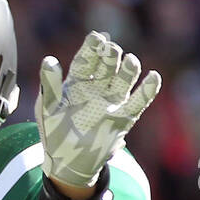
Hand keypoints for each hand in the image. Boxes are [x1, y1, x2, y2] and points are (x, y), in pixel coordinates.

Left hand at [35, 31, 160, 195]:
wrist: (67, 162)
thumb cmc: (54, 132)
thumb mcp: (47, 108)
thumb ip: (49, 85)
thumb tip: (49, 60)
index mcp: (76, 81)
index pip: (86, 59)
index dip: (92, 47)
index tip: (97, 37)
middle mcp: (96, 87)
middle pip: (107, 65)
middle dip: (110, 56)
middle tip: (111, 49)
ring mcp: (111, 100)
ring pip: (124, 78)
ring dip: (129, 68)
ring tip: (131, 61)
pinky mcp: (124, 116)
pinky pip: (139, 100)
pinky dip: (148, 89)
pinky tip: (153, 77)